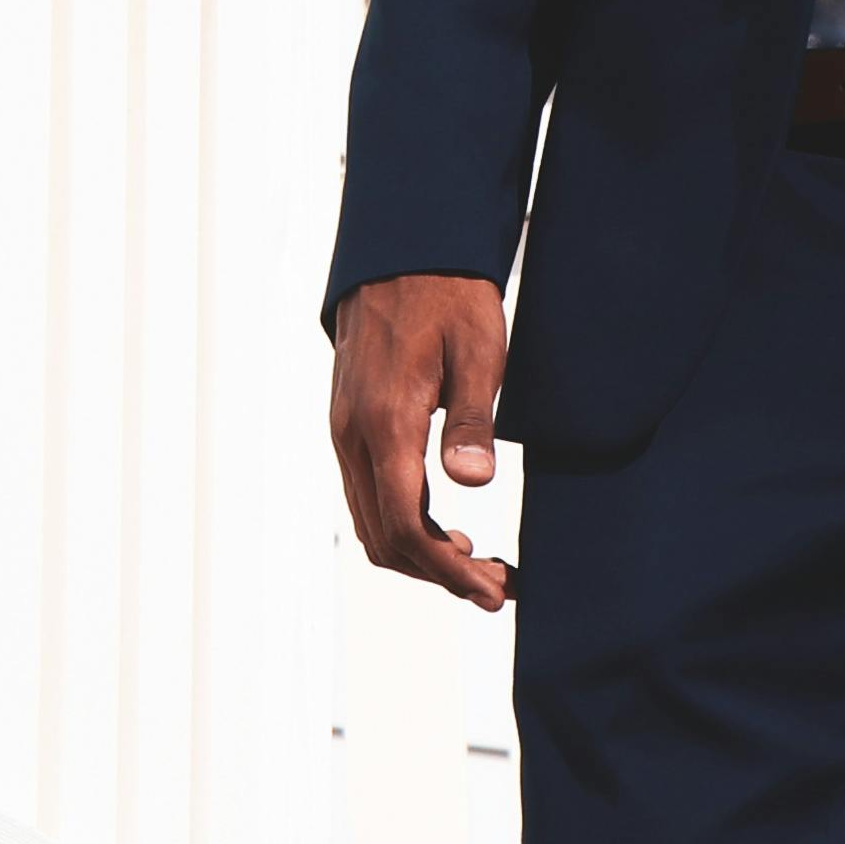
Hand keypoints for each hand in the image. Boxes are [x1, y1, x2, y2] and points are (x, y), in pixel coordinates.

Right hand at [330, 275, 514, 610]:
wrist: (404, 253)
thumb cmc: (450, 299)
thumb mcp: (479, 352)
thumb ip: (472, 420)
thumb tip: (471, 483)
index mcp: (385, 423)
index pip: (406, 526)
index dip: (448, 571)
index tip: (492, 590)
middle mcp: (353, 435)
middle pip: (385, 538)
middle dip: (440, 575)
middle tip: (499, 587)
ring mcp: (345, 432)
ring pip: (371, 523)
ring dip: (422, 556)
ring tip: (479, 565)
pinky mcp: (350, 426)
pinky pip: (368, 496)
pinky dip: (404, 527)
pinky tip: (447, 529)